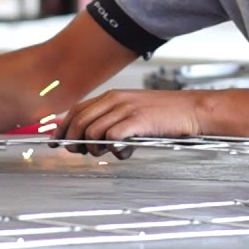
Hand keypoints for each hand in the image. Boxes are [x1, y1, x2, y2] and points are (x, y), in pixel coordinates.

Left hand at [49, 89, 204, 158]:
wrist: (191, 110)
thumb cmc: (164, 114)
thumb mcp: (133, 112)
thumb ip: (112, 121)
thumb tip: (92, 142)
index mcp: (112, 96)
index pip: (76, 110)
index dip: (63, 127)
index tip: (57, 141)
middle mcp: (115, 99)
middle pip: (79, 122)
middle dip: (73, 141)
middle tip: (80, 152)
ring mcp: (126, 109)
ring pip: (92, 131)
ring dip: (95, 148)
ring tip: (109, 151)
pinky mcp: (138, 120)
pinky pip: (112, 136)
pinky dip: (113, 148)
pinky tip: (124, 151)